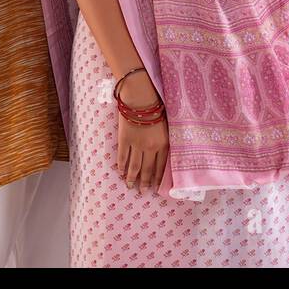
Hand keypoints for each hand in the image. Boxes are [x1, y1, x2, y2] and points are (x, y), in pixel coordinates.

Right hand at [116, 70, 167, 194]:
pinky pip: (122, 156)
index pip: (160, 167)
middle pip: (147, 169)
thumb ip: (166, 138)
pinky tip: (121, 172)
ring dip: (132, 178)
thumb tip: (167, 150)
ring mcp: (136, 144)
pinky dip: (121, 166)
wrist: (140, 97)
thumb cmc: (157, 107)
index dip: (156, 179)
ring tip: (130, 185)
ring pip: (134, 166)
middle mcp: (150, 148)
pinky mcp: (124, 139)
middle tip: (142, 192)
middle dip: (144, 182)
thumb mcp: (168, 124)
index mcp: (163, 144)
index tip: (154, 188)